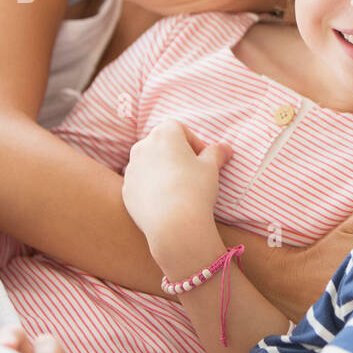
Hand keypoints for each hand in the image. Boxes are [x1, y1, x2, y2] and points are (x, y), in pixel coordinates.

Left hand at [122, 120, 230, 257]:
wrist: (174, 224)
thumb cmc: (195, 189)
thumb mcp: (211, 168)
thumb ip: (217, 153)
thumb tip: (226, 147)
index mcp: (164, 135)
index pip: (178, 128)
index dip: (193, 141)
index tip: (202, 159)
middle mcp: (142, 147)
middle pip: (160, 143)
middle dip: (175, 154)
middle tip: (192, 172)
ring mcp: (131, 169)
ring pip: (149, 163)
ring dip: (162, 170)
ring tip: (179, 188)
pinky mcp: (126, 189)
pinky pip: (141, 182)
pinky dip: (151, 186)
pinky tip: (166, 201)